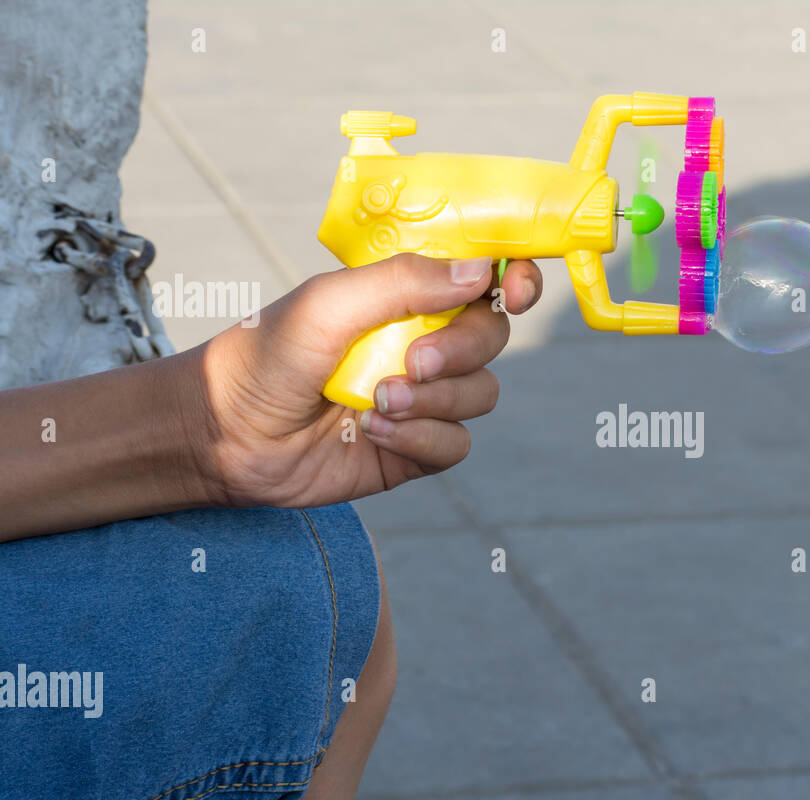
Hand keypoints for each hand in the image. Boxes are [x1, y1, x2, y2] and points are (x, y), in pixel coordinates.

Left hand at [197, 253, 540, 507]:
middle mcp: (424, 341)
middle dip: (461, 350)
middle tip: (412, 361)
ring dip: (435, 400)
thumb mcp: (329, 304)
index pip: (482, 277)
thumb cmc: (266, 355)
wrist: (225, 435)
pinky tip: (374, 432)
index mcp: (407, 295)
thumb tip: (479, 271)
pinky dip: (421, 438)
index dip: (513, 279)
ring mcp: (424, 396)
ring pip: (481, 394)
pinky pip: (457, 443)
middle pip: (492, 337)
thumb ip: (403, 282)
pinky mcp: (415, 447)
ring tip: (375, 402)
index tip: (513, 289)